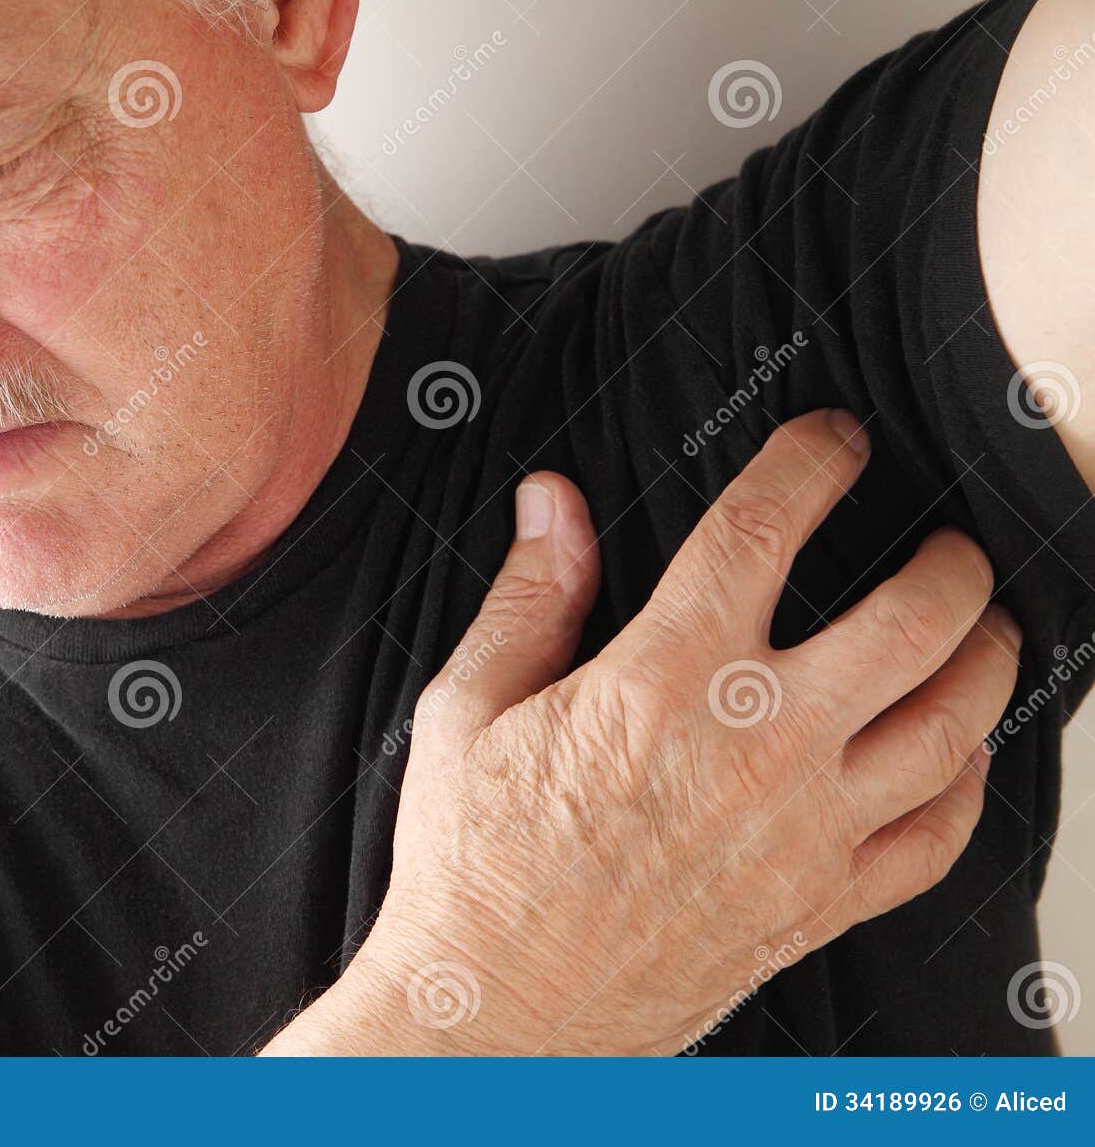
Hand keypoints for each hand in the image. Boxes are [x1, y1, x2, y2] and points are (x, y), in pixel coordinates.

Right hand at [265, 410, 1021, 1055]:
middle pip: (914, 621)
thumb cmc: (474, 867)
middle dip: (949, 562)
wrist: (496, 1014)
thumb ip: (529, 597)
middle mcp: (756, 745)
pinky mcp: (817, 907)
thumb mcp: (468, 709)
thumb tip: (553, 506)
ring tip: (985, 632)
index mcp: (664, 679)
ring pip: (955, 726)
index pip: (766, 529)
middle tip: (947, 545)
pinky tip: (960, 759)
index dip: (814, 463)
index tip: (835, 443)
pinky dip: (969, 788)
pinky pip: (936, 841)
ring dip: (989, 662)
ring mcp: (803, 832)